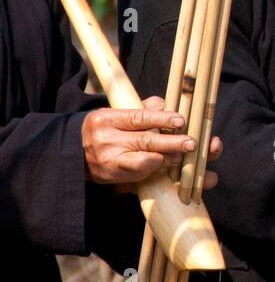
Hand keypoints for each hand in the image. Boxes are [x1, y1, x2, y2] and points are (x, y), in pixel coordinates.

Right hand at [82, 95, 222, 187]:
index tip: (181, 120)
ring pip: (145, 159)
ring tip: (184, 155)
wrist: (75, 154)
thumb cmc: (104, 130)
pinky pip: (138, 174)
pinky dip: (155, 170)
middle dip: (171, 142)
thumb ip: (142, 109)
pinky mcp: (112, 177)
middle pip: (145, 140)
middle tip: (192, 143)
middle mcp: (107, 139)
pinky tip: (166, 166)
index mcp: (108, 118)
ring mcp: (109, 160)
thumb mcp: (116, 115)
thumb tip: (165, 105)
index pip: (138, 117)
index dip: (161, 119)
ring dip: (168, 158)